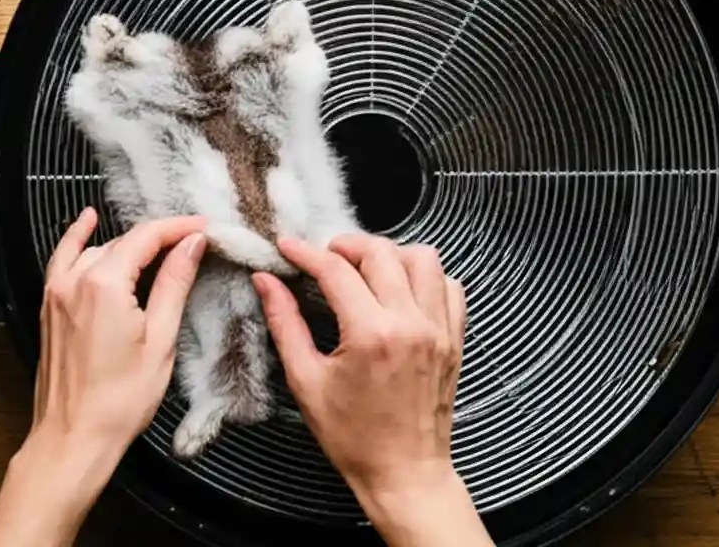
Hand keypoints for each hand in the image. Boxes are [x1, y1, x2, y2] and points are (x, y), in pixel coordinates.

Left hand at [0, 208, 206, 546]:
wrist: (74, 437)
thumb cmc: (118, 401)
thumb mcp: (160, 340)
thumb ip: (174, 284)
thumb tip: (191, 246)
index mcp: (104, 285)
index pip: (147, 237)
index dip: (179, 228)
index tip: (204, 228)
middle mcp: (75, 281)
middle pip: (124, 241)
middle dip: (159, 238)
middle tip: (192, 242)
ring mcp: (57, 293)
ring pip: (97, 250)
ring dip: (128, 244)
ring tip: (160, 246)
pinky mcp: (50, 308)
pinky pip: (63, 259)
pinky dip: (76, 238)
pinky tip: (86, 221)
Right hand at [253, 234, 490, 546]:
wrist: (404, 474)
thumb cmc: (352, 437)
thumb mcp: (305, 381)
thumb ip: (284, 323)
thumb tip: (265, 281)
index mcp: (371, 334)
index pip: (335, 269)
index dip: (305, 252)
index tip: (286, 247)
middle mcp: (411, 323)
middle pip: (381, 253)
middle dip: (346, 245)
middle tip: (322, 257)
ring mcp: (439, 329)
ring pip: (423, 258)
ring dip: (390, 254)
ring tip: (364, 269)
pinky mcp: (454, 339)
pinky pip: (450, 286)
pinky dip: (425, 276)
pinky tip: (400, 290)